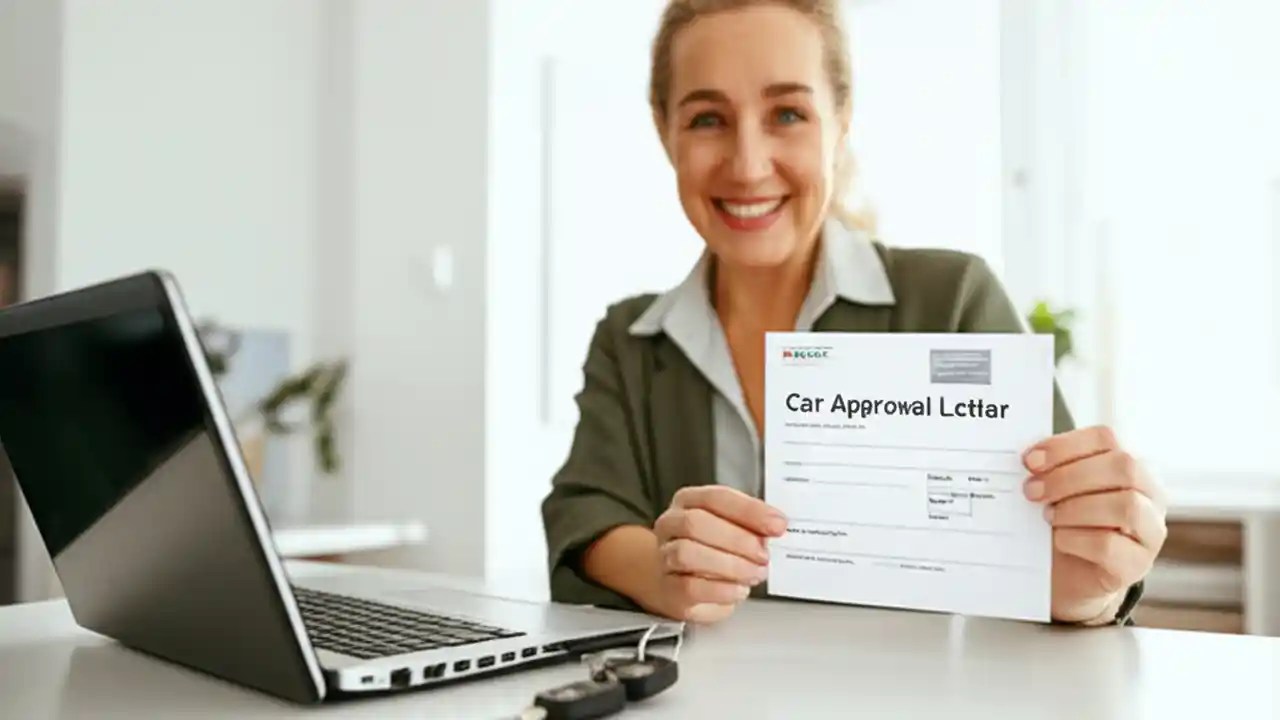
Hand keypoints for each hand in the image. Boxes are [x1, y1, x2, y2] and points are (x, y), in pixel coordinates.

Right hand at [650, 485, 787, 622]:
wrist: (681, 584)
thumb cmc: (712, 550)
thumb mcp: (734, 530)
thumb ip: (752, 525)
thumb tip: (774, 525)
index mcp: (689, 501)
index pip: (716, 497)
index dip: (749, 511)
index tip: (776, 524)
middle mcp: (671, 525)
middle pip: (696, 523)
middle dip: (737, 540)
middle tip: (763, 554)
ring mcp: (664, 556)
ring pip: (688, 554)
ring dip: (730, 565)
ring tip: (754, 573)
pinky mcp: (669, 589)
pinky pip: (689, 587)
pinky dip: (721, 589)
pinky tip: (739, 589)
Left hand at [1022, 426, 1167, 623]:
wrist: (1067, 577)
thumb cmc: (1063, 525)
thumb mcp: (1056, 492)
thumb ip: (1050, 471)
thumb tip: (1028, 460)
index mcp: (1127, 465)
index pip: (1106, 438)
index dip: (1065, 445)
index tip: (1029, 461)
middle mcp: (1148, 494)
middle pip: (1122, 466)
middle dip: (1068, 477)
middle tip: (1032, 491)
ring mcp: (1149, 531)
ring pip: (1125, 505)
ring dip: (1075, 508)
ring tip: (1047, 516)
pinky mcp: (1137, 564)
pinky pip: (1111, 545)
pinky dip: (1077, 539)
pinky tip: (1060, 540)